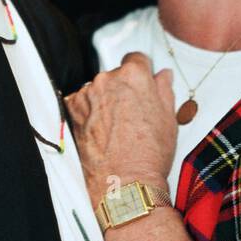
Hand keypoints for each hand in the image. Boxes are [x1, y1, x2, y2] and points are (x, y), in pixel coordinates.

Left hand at [65, 52, 176, 205]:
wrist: (123, 182)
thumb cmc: (148, 155)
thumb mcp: (168, 118)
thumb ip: (164, 89)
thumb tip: (163, 77)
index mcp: (134, 75)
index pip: (136, 59)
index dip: (141, 72)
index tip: (141, 83)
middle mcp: (108, 79)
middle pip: (115, 75)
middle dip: (122, 90)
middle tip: (131, 114)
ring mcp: (87, 94)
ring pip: (97, 90)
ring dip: (103, 101)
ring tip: (115, 127)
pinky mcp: (72, 110)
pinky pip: (80, 103)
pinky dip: (87, 113)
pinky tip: (100, 131)